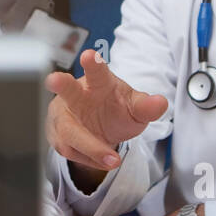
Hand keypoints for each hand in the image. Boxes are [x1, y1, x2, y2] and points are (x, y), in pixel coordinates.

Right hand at [44, 49, 167, 171]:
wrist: (100, 130)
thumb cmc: (116, 110)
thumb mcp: (135, 109)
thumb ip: (147, 106)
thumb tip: (161, 103)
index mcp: (98, 83)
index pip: (96, 72)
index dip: (93, 64)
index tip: (89, 55)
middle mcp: (76, 96)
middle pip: (67, 89)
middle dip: (60, 84)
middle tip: (53, 79)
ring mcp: (63, 117)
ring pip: (70, 131)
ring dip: (91, 146)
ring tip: (114, 159)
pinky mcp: (58, 137)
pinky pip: (72, 150)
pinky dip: (90, 158)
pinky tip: (105, 160)